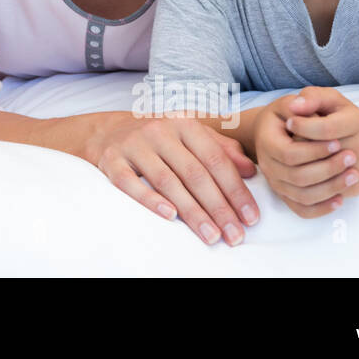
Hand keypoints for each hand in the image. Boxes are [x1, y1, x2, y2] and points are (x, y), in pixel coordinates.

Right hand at [93, 112, 259, 245]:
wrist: (108, 130)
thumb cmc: (159, 138)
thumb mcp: (190, 135)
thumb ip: (222, 149)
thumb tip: (251, 171)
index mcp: (184, 124)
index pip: (216, 159)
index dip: (236, 190)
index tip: (250, 218)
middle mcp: (159, 131)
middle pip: (194, 173)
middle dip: (218, 208)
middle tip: (234, 235)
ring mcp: (134, 145)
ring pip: (167, 181)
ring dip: (192, 212)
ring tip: (211, 235)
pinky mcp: (111, 159)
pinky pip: (130, 182)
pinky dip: (150, 200)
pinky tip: (170, 216)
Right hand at [254, 88, 358, 217]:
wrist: (285, 130)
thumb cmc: (294, 114)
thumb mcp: (301, 99)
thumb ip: (305, 98)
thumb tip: (299, 105)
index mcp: (266, 140)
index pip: (289, 154)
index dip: (315, 151)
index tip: (338, 142)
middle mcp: (267, 164)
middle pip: (298, 177)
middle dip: (328, 168)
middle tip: (352, 156)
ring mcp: (276, 182)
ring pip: (303, 196)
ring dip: (332, 187)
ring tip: (353, 173)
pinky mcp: (287, 196)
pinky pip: (303, 210)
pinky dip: (323, 208)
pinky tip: (341, 198)